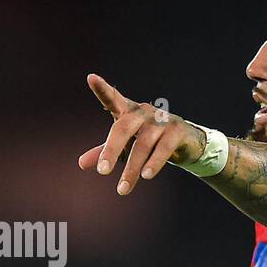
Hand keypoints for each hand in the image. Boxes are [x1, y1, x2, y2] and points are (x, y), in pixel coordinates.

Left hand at [78, 73, 206, 194]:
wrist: (185, 142)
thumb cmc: (147, 140)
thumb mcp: (125, 146)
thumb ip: (104, 152)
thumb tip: (81, 163)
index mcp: (128, 111)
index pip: (112, 99)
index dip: (102, 89)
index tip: (91, 78)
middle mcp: (143, 112)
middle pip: (123, 128)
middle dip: (111, 150)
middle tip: (102, 172)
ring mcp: (161, 120)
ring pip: (142, 144)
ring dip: (132, 168)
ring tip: (123, 189)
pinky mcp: (177, 130)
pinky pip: (163, 148)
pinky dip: (154, 162)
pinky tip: (146, 175)